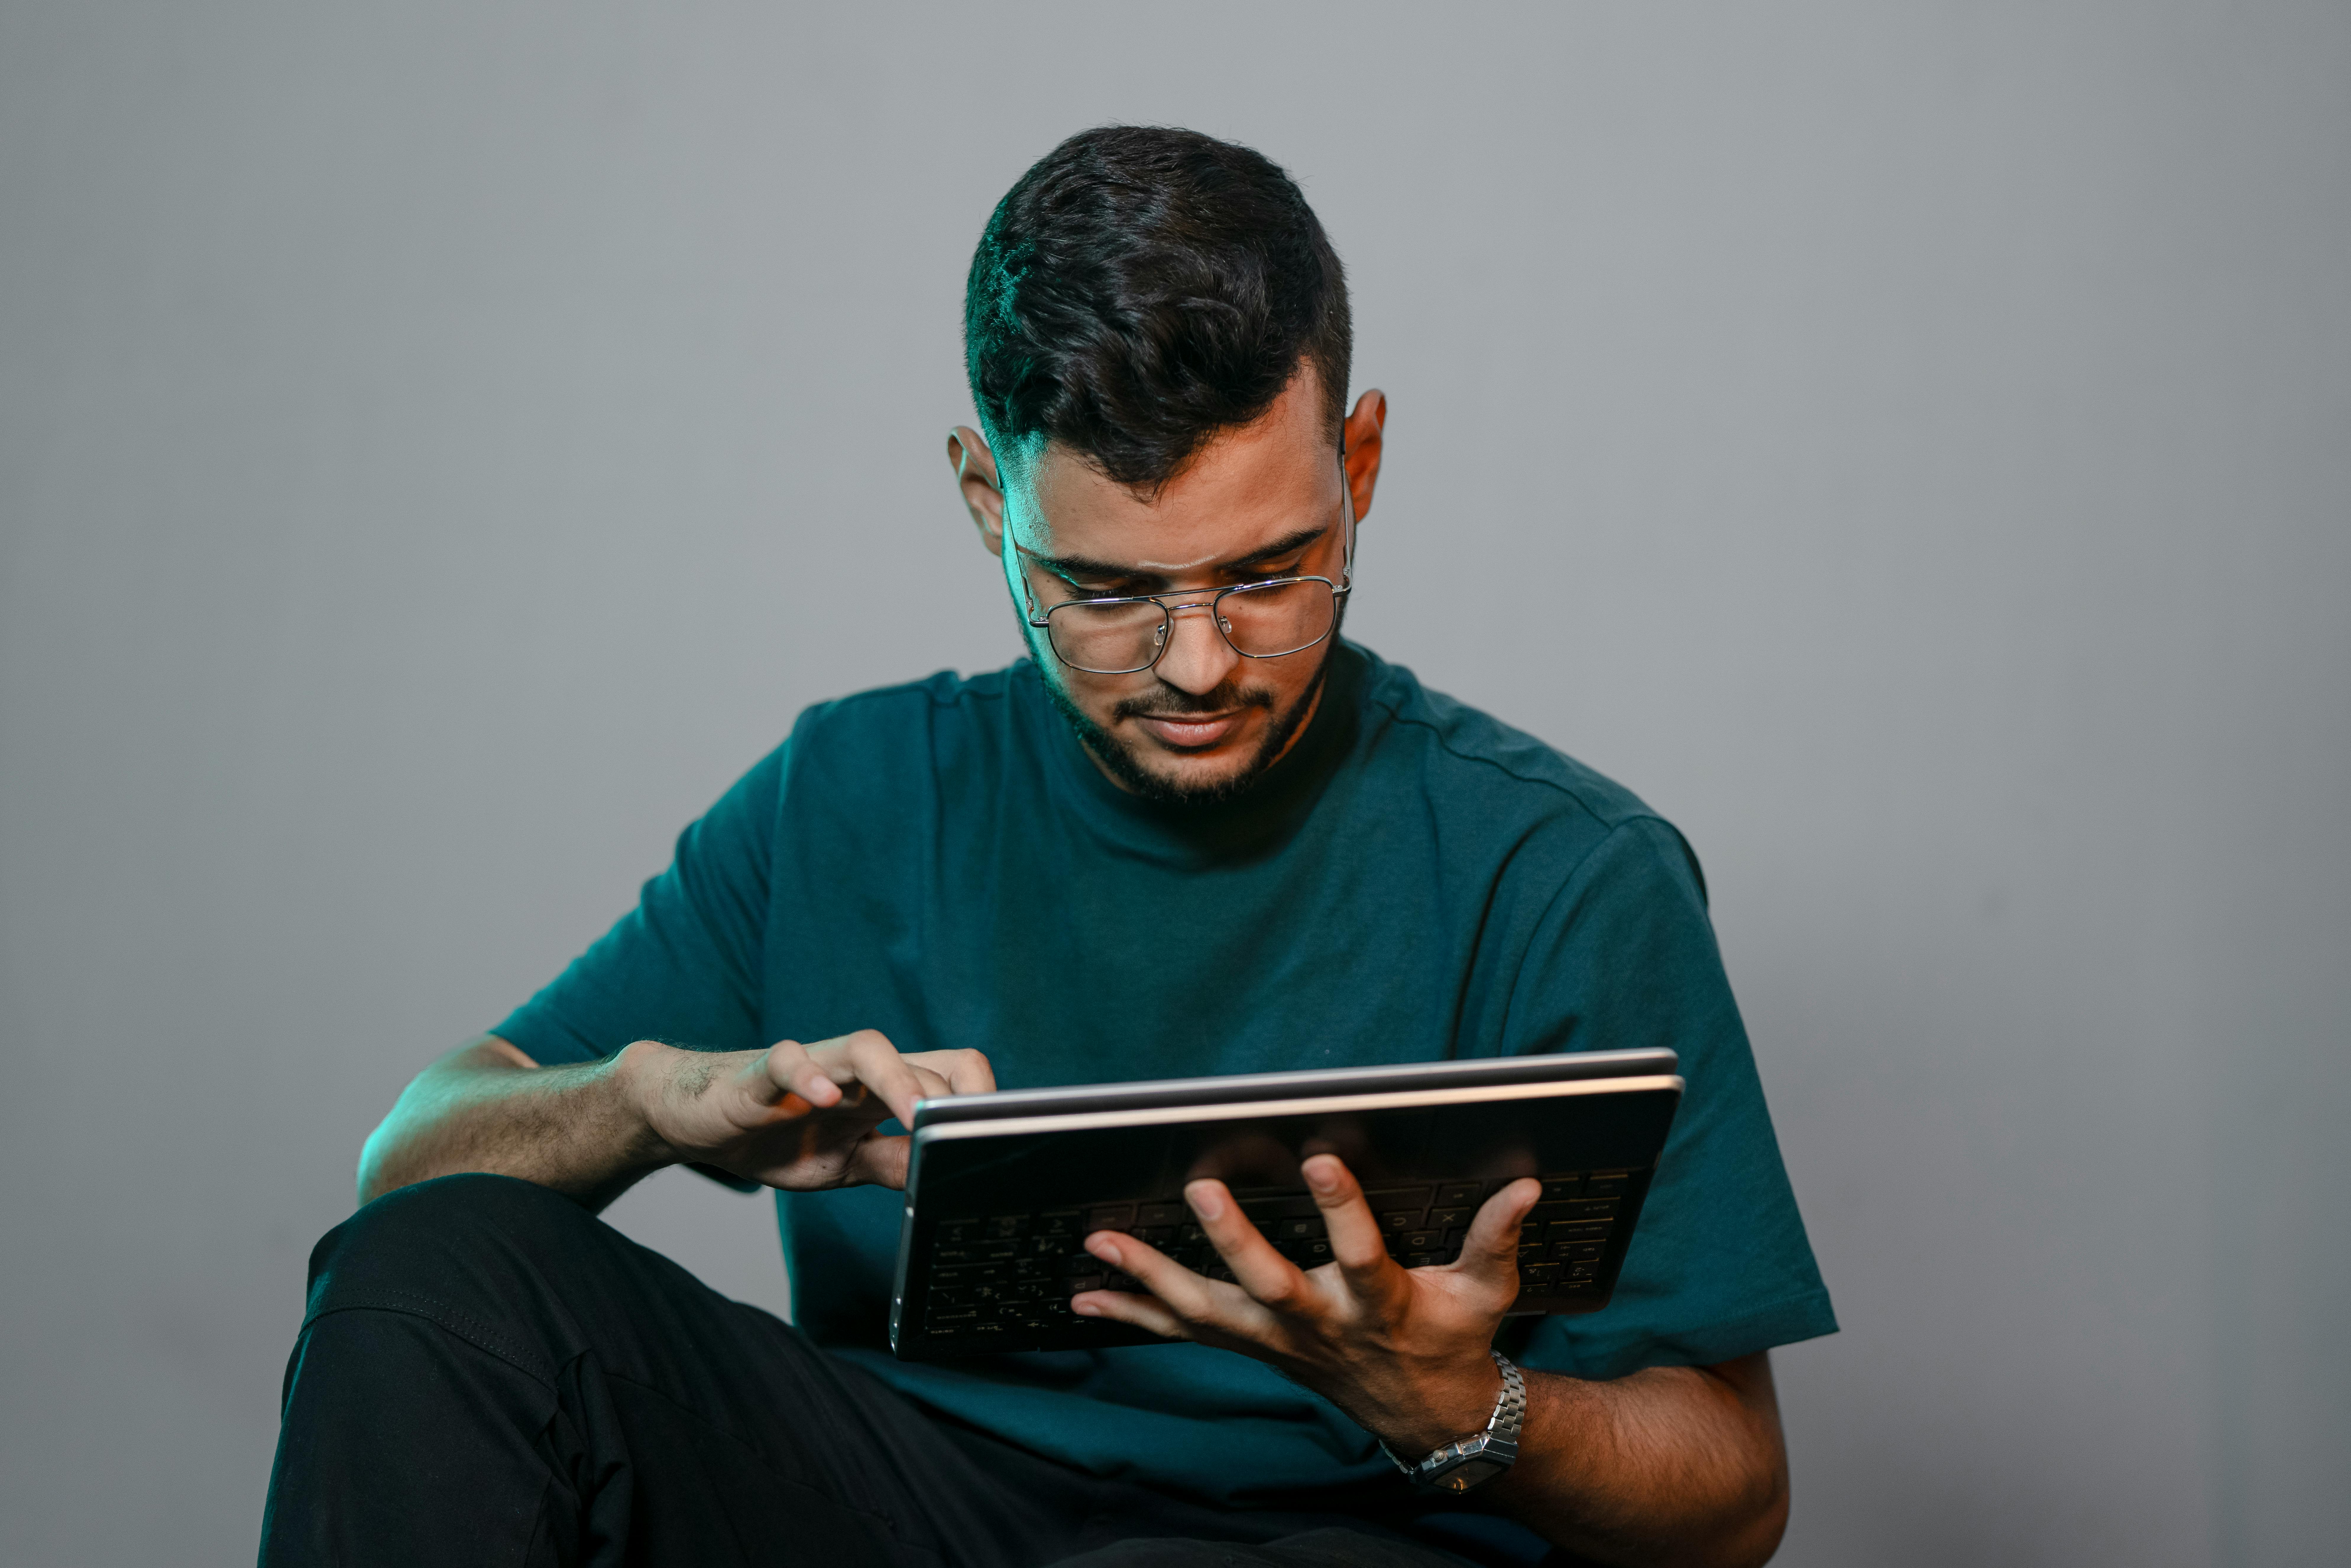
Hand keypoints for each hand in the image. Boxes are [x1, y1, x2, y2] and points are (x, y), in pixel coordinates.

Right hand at [618, 1030, 992, 1190]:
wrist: (702, 1121)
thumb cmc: (779, 1137)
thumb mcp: (847, 1164)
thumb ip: (895, 1164)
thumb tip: (946, 1176)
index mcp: (884, 1091)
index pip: (951, 1072)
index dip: (980, 1099)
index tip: (997, 1138)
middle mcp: (858, 1071)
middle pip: (924, 1060)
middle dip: (949, 1099)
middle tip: (961, 1138)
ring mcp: (813, 1066)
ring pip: (868, 1046)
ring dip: (898, 1076)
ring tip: (916, 1112)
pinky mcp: (761, 1073)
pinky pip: (788, 1060)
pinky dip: (809, 1076)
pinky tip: (824, 1098)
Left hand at [1072, 1154, 1541, 1454]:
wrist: (1425, 1414)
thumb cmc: (1453, 1338)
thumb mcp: (1486, 1293)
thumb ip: (1496, 1237)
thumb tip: (1523, 1185)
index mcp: (1378, 1304)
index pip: (1361, 1253)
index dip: (1342, 1209)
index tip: (1323, 1157)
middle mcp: (1320, 1324)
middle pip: (1270, 1285)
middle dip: (1232, 1240)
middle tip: (1199, 1190)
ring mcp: (1277, 1341)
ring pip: (1206, 1313)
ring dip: (1150, 1279)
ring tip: (1100, 1243)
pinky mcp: (1251, 1346)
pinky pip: (1181, 1334)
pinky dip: (1131, 1314)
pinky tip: (1084, 1293)